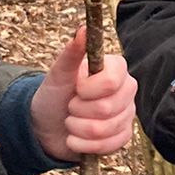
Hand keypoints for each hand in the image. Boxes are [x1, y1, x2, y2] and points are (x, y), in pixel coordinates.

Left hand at [29, 25, 136, 159]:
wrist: (48, 125)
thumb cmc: (54, 95)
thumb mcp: (58, 73)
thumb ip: (72, 52)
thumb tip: (83, 29)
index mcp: (115, 69)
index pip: (112, 81)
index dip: (89, 88)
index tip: (77, 87)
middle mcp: (126, 91)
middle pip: (107, 108)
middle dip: (78, 111)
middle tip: (71, 106)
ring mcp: (127, 115)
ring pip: (104, 130)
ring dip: (77, 128)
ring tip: (72, 121)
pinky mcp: (122, 137)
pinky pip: (107, 146)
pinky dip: (83, 144)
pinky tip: (77, 137)